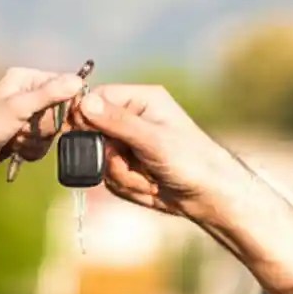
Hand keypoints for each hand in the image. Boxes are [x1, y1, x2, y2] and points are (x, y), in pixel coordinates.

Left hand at [0, 68, 86, 170]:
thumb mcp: (19, 107)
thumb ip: (49, 94)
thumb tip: (78, 82)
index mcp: (29, 78)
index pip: (67, 86)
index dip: (69, 105)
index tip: (64, 121)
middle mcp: (31, 92)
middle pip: (63, 111)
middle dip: (46, 127)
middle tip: (24, 129)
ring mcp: (30, 113)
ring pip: (56, 130)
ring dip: (38, 140)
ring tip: (17, 139)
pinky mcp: (28, 131)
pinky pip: (47, 142)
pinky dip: (34, 148)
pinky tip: (17, 148)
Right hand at [70, 84, 247, 220]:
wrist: (208, 195)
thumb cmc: (191, 161)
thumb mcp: (154, 140)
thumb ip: (119, 122)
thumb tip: (85, 102)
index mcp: (142, 100)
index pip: (97, 98)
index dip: (85, 117)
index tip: (84, 136)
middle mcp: (132, 119)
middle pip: (92, 132)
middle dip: (110, 156)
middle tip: (133, 165)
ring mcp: (129, 143)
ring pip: (99, 159)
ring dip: (123, 175)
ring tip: (151, 178)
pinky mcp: (128, 165)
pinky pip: (108, 176)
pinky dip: (127, 185)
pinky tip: (150, 186)